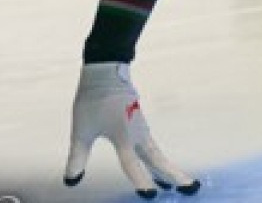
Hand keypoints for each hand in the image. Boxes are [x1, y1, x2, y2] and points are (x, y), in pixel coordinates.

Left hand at [63, 62, 200, 198]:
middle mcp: (137, 134)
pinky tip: (156, 163)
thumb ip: (77, 158)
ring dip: (167, 168)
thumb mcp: (80, 130)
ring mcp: (141, 128)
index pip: (132, 165)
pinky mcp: (141, 122)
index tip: (150, 196)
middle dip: (173, 175)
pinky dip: (158, 158)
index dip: (140, 182)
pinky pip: (152, 145)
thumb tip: (70, 181)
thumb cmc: (92, 100)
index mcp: (123, 137)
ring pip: (156, 153)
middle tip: (191, 189)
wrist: (105, 71)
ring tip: (176, 184)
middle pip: (157, 160)